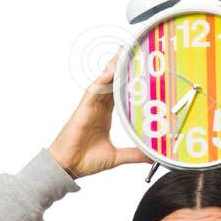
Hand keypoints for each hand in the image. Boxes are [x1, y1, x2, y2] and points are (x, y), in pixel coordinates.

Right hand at [47, 59, 147, 178]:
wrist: (68, 168)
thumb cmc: (85, 160)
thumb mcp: (117, 156)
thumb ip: (135, 154)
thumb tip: (153, 155)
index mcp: (105, 115)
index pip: (119, 93)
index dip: (128, 80)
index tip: (140, 70)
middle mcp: (98, 108)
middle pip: (111, 83)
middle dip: (121, 67)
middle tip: (133, 52)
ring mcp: (89, 107)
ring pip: (103, 83)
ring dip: (112, 68)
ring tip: (123, 54)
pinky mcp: (82, 109)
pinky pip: (93, 91)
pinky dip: (101, 81)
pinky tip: (110, 71)